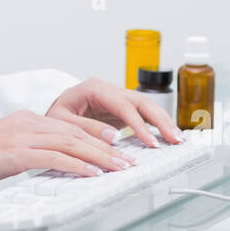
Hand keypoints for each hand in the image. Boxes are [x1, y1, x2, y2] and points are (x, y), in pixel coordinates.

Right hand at [0, 110, 133, 191]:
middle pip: (76, 133)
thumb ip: (31, 149)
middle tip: (128, 161)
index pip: (70, 127)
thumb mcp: (8, 148)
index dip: (96, 137)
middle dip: (106, 147)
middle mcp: (29, 123)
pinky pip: (55, 158)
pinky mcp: (16, 153)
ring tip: (119, 168)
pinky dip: (77, 165)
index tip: (117, 148)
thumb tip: (55, 163)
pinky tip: (92, 174)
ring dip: (99, 157)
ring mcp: (23, 136)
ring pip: (71, 143)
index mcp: (28, 120)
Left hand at [45, 77, 183, 148]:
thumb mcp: (61, 122)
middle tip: (175, 139)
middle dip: (160, 120)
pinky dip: (156, 124)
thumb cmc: (54, 114)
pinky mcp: (121, 108)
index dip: (138, 124)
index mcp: (94, 88)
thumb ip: (86, 127)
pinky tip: (168, 135)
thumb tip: (113, 136)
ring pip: (146, 106)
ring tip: (178, 139)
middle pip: (140, 101)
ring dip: (163, 122)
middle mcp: (108, 89)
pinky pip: (142, 114)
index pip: (123, 105)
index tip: (150, 142)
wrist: (51, 111)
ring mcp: (116, 97)